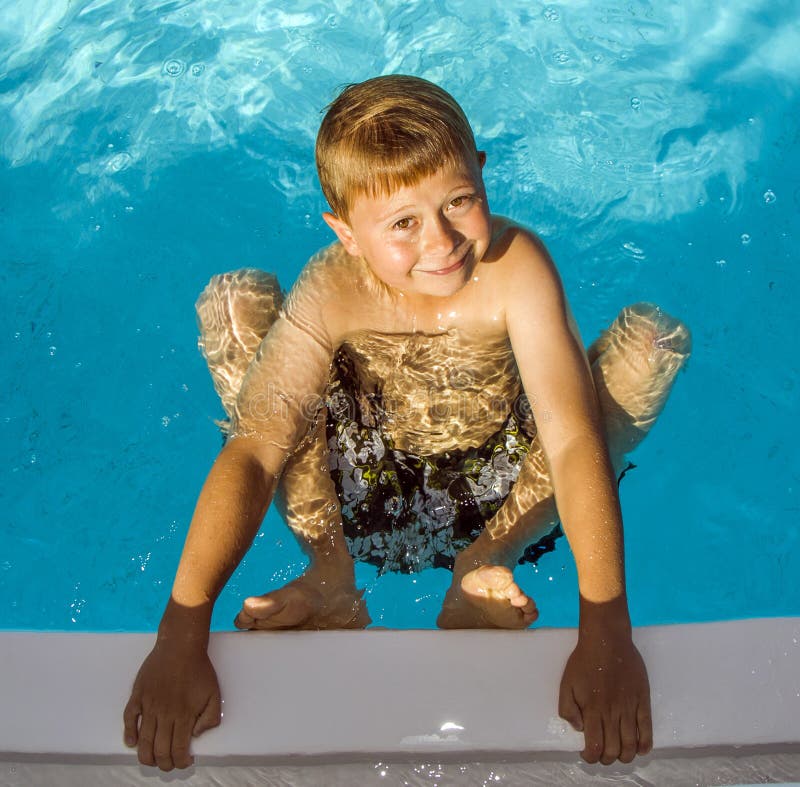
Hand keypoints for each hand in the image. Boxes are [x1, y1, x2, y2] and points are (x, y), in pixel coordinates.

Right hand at [123, 641, 220, 770]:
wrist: (181, 646)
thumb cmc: (199, 669)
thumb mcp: (214, 693)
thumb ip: (210, 718)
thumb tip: (195, 735)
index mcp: (184, 714)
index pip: (178, 749)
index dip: (180, 761)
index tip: (185, 762)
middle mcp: (164, 713)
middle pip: (159, 750)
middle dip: (164, 763)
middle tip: (169, 764)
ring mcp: (149, 705)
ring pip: (143, 741)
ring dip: (147, 755)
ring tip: (153, 760)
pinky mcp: (138, 695)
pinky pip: (128, 719)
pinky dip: (129, 734)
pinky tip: (132, 742)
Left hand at [558, 632, 652, 763]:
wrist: (607, 640)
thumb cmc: (584, 661)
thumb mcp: (566, 684)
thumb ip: (568, 709)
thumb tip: (579, 729)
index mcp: (592, 709)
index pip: (595, 747)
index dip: (591, 757)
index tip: (587, 754)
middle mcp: (612, 712)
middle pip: (613, 750)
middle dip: (606, 759)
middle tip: (601, 753)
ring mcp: (629, 708)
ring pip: (630, 745)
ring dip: (624, 756)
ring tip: (617, 752)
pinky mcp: (642, 701)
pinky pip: (647, 730)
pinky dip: (644, 745)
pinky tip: (638, 749)